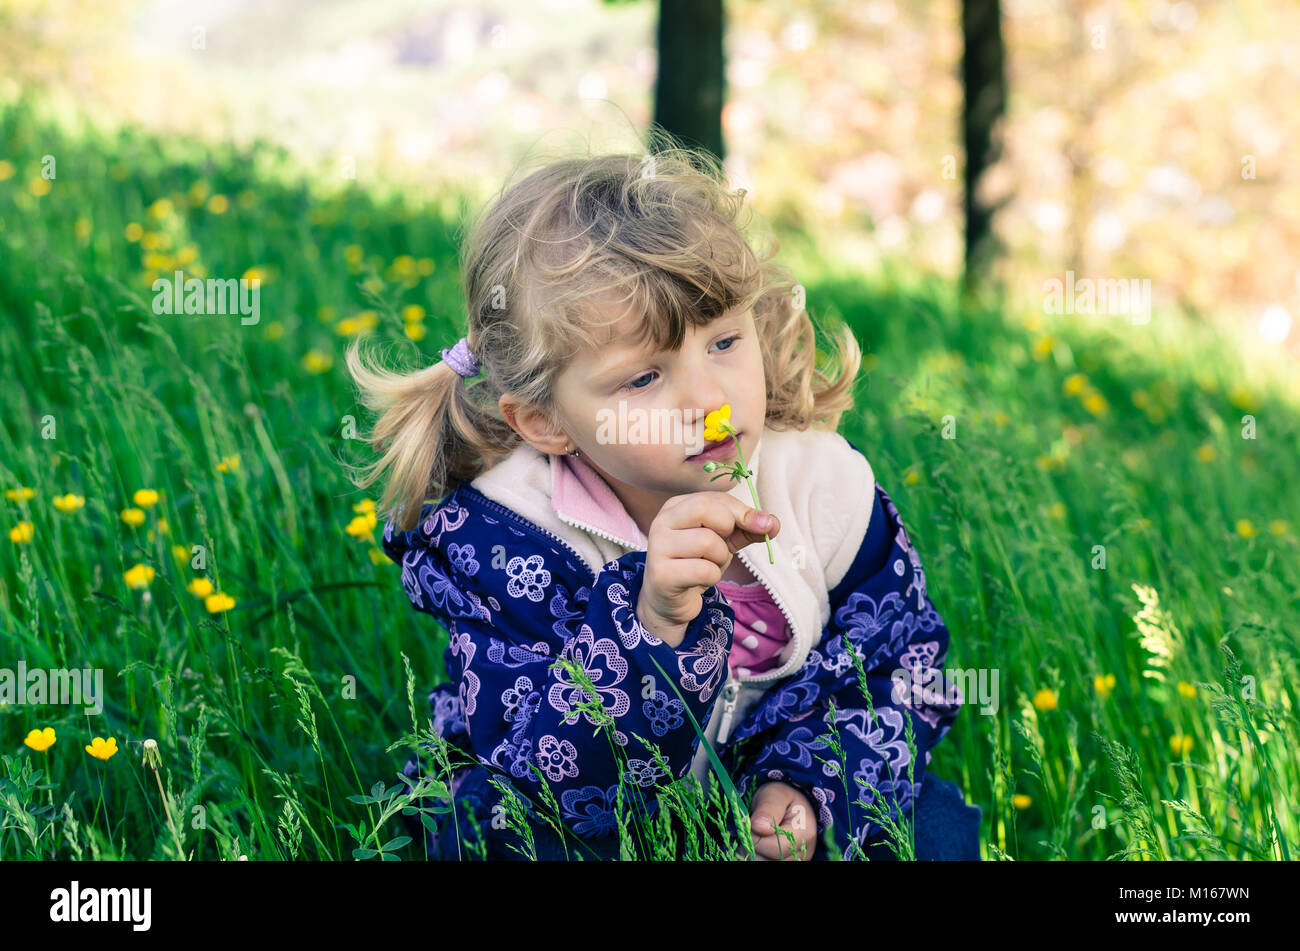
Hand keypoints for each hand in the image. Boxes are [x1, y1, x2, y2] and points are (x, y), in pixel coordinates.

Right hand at [635, 491, 779, 647]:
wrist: (669, 601)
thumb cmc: (696, 564)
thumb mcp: (724, 541)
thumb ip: (747, 528)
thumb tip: (772, 523)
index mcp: (676, 507)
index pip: (715, 498)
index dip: (742, 512)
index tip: (761, 526)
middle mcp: (662, 521)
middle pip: (704, 508)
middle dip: (726, 529)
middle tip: (722, 548)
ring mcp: (658, 547)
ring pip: (706, 541)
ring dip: (720, 558)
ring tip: (708, 566)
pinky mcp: (661, 574)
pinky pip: (703, 570)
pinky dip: (712, 577)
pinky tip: (699, 581)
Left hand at [738, 780, 816, 860]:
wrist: (789, 806)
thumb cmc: (781, 798)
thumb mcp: (775, 794)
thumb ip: (768, 808)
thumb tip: (758, 826)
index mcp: (804, 834)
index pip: (774, 849)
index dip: (756, 838)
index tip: (750, 824)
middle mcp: (802, 853)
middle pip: (767, 860)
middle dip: (752, 845)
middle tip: (751, 828)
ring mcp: (794, 861)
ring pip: (763, 863)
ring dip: (752, 851)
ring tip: (755, 834)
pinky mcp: (785, 863)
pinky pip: (763, 863)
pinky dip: (756, 854)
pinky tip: (757, 843)